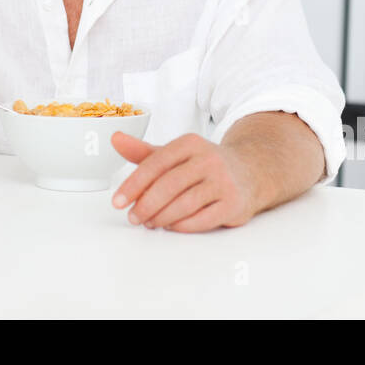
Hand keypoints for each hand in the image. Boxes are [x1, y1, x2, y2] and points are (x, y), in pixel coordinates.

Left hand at [110, 132, 260, 232]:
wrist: (249, 172)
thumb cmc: (203, 165)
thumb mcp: (175, 154)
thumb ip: (144, 151)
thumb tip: (115, 139)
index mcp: (189, 143)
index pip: (155, 164)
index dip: (133, 185)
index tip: (118, 202)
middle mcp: (208, 159)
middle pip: (169, 185)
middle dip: (146, 205)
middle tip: (133, 217)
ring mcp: (223, 181)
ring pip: (185, 204)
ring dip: (162, 217)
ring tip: (150, 222)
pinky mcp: (233, 203)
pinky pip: (202, 219)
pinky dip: (182, 225)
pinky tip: (171, 226)